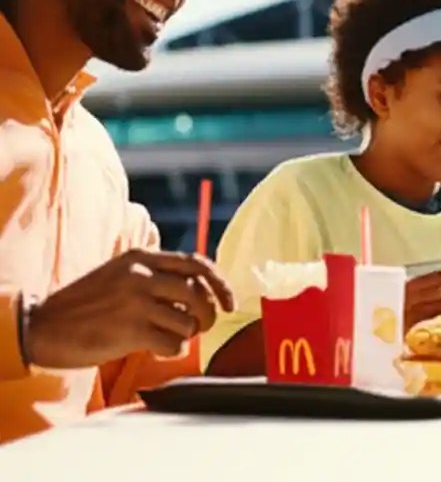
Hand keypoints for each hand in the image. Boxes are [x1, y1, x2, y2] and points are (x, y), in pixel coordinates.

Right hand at [25, 249, 234, 368]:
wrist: (44, 327)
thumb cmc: (86, 305)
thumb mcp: (120, 274)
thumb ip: (156, 275)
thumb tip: (201, 289)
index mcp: (141, 257)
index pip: (197, 263)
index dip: (221, 284)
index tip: (230, 303)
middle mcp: (141, 275)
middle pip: (199, 294)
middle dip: (208, 315)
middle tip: (201, 327)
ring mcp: (136, 302)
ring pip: (189, 321)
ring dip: (186, 335)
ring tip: (166, 336)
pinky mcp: (131, 330)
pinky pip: (174, 343)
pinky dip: (172, 350)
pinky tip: (154, 348)